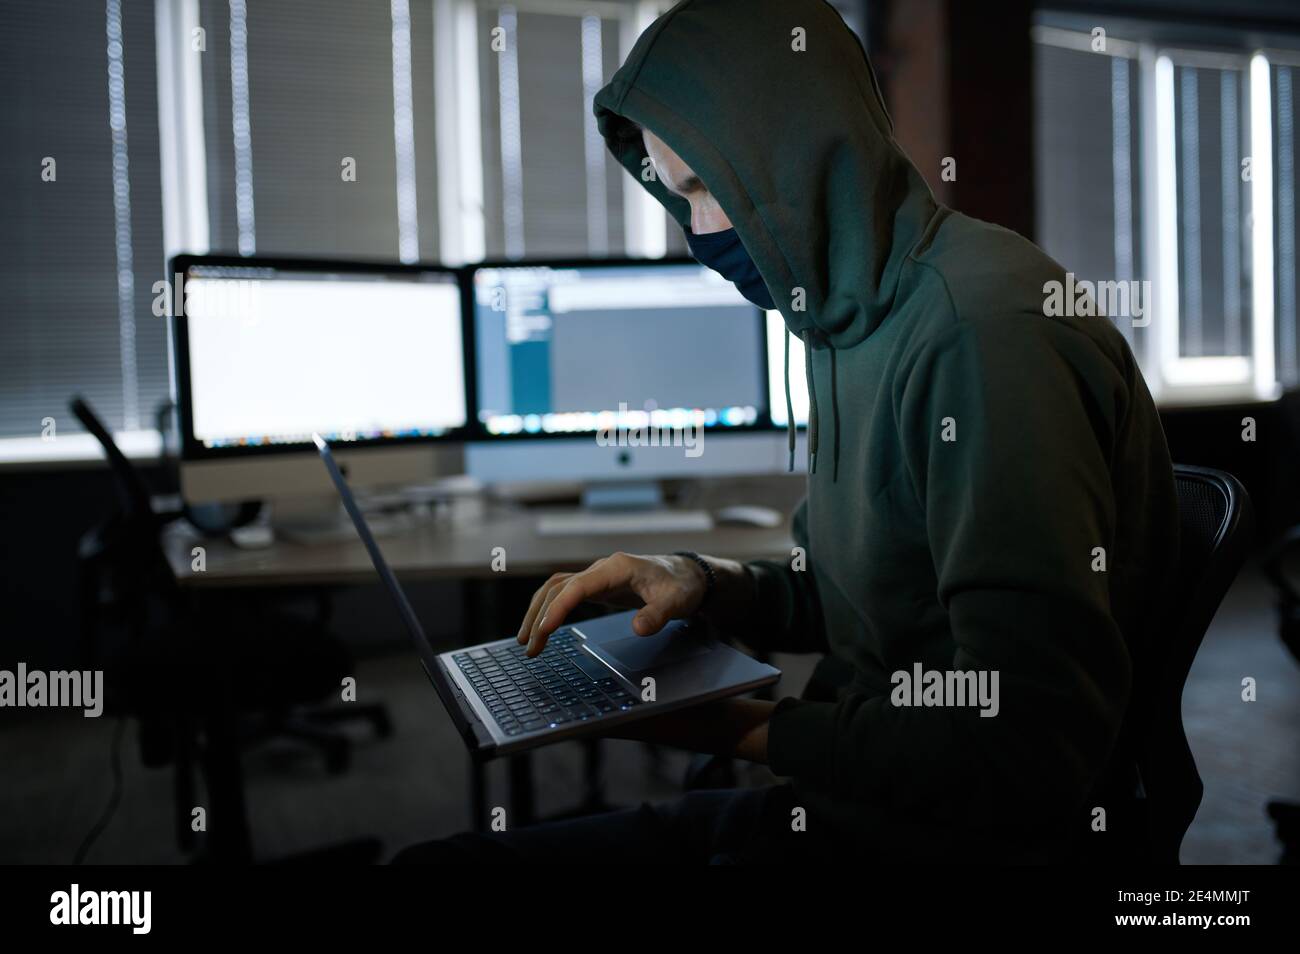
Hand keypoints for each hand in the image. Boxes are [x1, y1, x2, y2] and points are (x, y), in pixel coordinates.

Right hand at [515, 551, 707, 656]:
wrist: (686, 575)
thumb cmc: (680, 585)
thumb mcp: (676, 602)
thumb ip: (657, 615)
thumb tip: (638, 629)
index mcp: (616, 568)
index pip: (577, 587)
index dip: (558, 608)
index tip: (544, 631)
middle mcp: (601, 569)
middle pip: (559, 588)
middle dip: (540, 616)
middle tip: (530, 647)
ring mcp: (597, 576)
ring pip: (556, 589)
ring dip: (538, 611)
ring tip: (526, 641)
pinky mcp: (597, 586)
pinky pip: (564, 593)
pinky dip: (549, 608)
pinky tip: (541, 626)